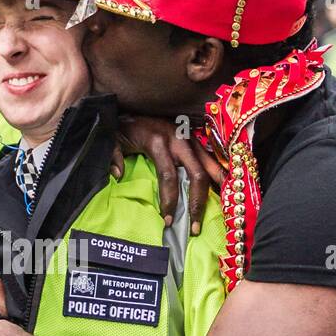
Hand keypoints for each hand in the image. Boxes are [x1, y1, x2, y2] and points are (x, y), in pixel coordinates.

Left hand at [115, 114, 222, 233]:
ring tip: (219, 212)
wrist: (134, 109)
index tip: (168, 221)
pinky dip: (219, 175)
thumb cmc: (124, 128)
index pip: (169, 177)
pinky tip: (223, 191)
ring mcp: (190, 139)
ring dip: (215, 190)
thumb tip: (118, 175)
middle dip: (197, 203)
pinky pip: (211, 159)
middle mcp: (178, 140)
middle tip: (194, 227)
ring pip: (210, 166)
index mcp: (157, 142)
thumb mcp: (112, 140)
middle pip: (196, 175)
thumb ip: (112, 156)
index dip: (170, 201)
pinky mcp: (195, 139)